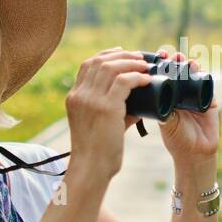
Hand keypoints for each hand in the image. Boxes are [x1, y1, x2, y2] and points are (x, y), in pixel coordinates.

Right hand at [65, 48, 152, 180]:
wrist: (91, 168)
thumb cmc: (98, 151)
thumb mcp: (100, 124)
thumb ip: (116, 109)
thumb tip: (141, 101)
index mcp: (74, 97)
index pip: (88, 64)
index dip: (106, 55)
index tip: (122, 53)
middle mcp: (80, 95)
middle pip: (99, 61)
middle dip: (122, 55)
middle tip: (140, 56)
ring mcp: (91, 100)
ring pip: (111, 67)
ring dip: (131, 62)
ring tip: (146, 65)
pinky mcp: (105, 108)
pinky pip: (123, 81)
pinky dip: (137, 76)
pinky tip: (147, 79)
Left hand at [151, 50, 218, 162]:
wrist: (196, 153)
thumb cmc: (177, 140)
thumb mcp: (167, 124)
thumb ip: (164, 113)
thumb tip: (159, 101)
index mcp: (168, 97)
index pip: (164, 76)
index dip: (161, 65)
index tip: (157, 57)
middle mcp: (181, 93)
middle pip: (179, 71)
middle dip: (175, 61)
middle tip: (170, 55)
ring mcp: (196, 95)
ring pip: (193, 74)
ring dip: (189, 64)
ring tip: (184, 60)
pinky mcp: (210, 99)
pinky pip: (207, 84)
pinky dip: (203, 74)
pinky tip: (198, 68)